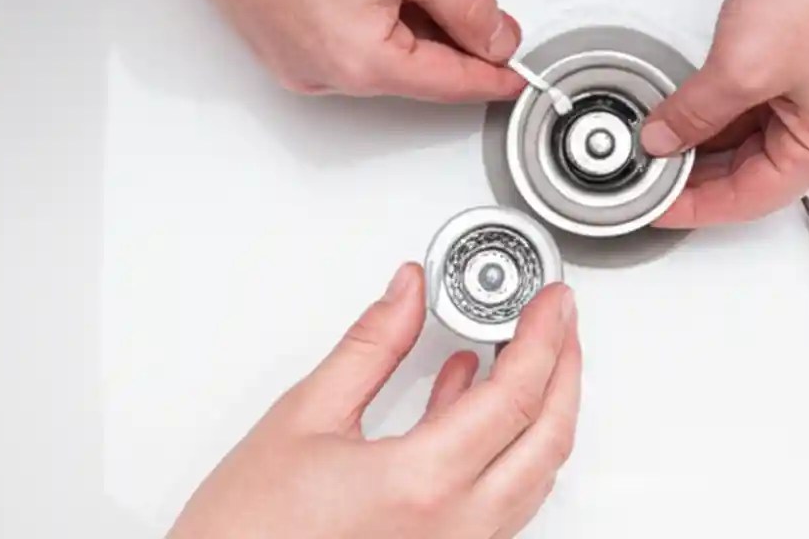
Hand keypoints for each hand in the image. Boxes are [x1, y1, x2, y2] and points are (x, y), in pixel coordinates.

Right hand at [149, 0, 524, 100]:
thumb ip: (468, 4)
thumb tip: (493, 40)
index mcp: (356, 63)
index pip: (447, 84)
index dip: (492, 75)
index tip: (518, 77)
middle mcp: (316, 72)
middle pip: (412, 61)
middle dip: (444, 14)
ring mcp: (287, 53)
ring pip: (378, 39)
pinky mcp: (269, 30)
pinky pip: (340, 25)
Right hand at [170, 264, 580, 538]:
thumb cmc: (244, 534)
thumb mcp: (304, 418)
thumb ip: (370, 347)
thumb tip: (407, 295)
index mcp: (425, 485)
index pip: (516, 395)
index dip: (543, 337)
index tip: (552, 301)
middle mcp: (456, 527)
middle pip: (547, 437)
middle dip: (564, 370)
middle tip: (558, 321)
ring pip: (533, 472)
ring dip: (541, 408)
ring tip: (526, 352)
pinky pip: (500, 497)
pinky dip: (503, 444)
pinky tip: (468, 397)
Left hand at [639, 0, 808, 226]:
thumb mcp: (741, 68)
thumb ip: (695, 113)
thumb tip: (662, 138)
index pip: (749, 199)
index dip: (695, 208)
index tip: (653, 207)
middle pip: (749, 170)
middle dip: (694, 175)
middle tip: (644, 177)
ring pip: (745, 133)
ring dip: (700, 137)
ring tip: (653, 141)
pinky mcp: (796, 52)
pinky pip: (747, 97)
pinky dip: (712, 105)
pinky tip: (679, 104)